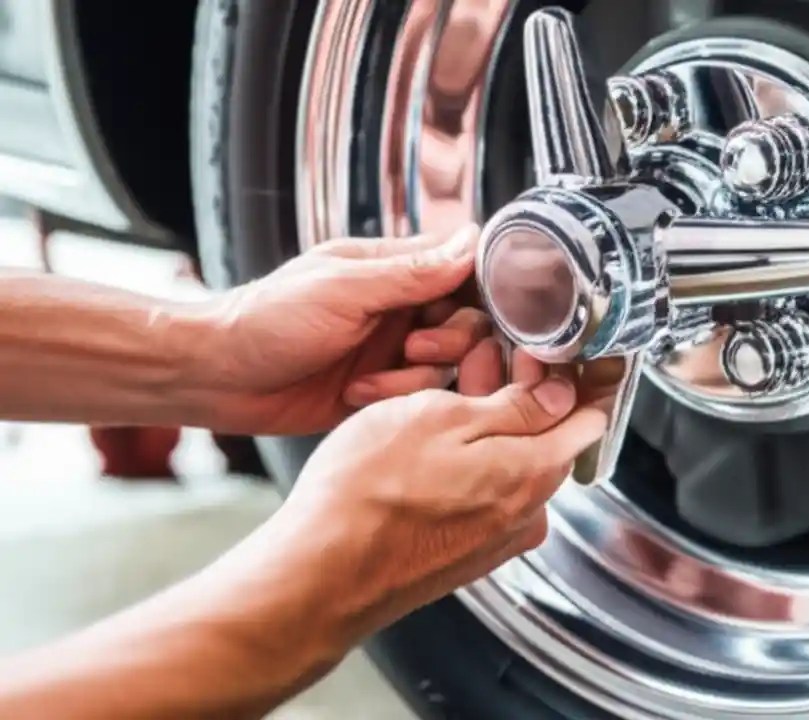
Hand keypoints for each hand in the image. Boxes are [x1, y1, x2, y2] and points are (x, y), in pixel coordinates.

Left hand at [189, 225, 485, 434]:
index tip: (472, 308)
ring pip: (449, 363)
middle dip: (451, 339)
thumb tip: (471, 241)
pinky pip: (420, 395)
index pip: (463, 267)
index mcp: (391, 268)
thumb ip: (412, 271)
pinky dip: (395, 397)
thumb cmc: (266, 320)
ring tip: (373, 379)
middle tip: (415, 346)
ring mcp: (392, 349)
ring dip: (417, 375)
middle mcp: (399, 306)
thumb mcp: (345, 289)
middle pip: (468, 320)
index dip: (478, 289)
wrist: (218, 377)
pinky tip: (357, 394)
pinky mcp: (383, 388)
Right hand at [262, 356, 606, 638]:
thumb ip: (514, 407)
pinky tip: (428, 445)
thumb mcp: (443, 417)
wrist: (321, 575)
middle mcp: (528, 513)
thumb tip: (561, 396)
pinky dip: (468, 464)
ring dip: (489, 426)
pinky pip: (484, 496)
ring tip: (445, 392)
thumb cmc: (370, 492)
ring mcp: (498, 539)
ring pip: (512, 465)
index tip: (543, 350)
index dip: (570, 374)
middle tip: (481, 356)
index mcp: (535, 473)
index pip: (589, 417)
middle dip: (522, 393)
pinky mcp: (467, 554)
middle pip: (548, 439)